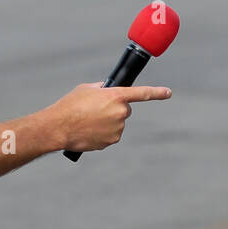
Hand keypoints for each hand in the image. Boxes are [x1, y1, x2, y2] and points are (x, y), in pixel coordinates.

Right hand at [51, 83, 171, 151]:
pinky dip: (103, 132)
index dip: (157, 92)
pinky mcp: (112, 140)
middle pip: (124, 109)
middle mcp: (120, 112)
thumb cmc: (70, 105)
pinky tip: (90, 130)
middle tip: (95, 109)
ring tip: (88, 120)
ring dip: (107, 121)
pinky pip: (112, 134)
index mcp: (116, 96)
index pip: (142, 93)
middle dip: (114, 108)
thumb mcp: (87, 89)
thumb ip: (104, 88)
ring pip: (117, 122)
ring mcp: (118, 128)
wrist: (59, 128)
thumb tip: (109, 90)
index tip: (168, 93)